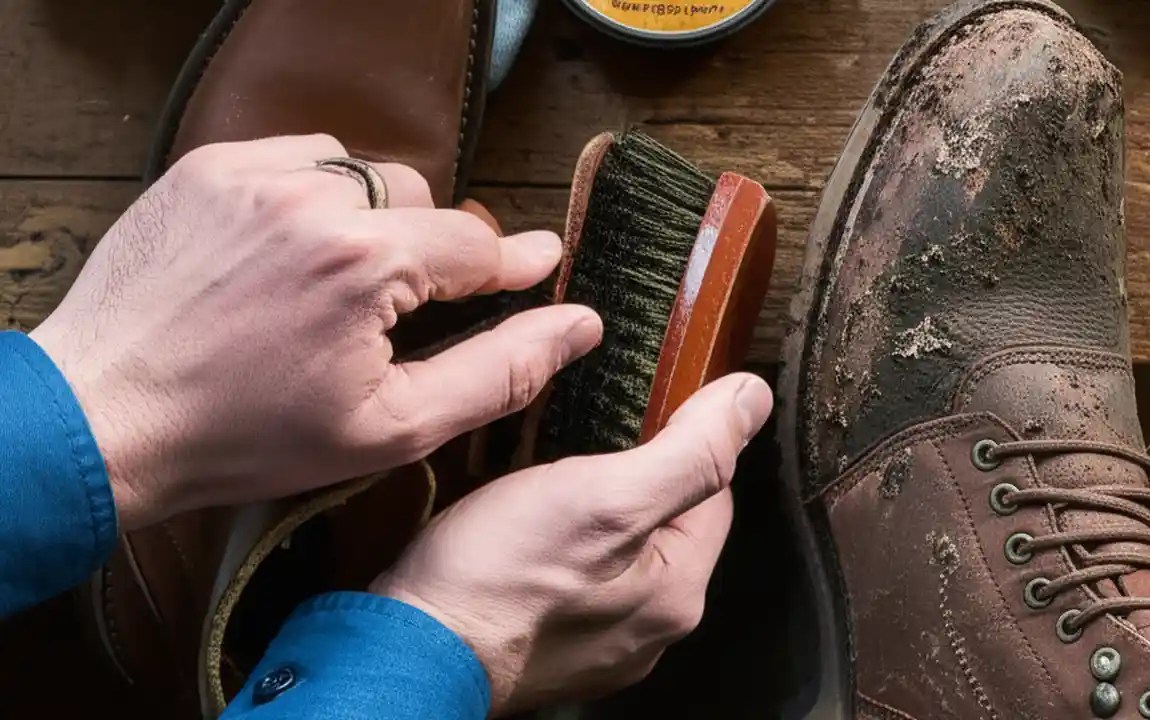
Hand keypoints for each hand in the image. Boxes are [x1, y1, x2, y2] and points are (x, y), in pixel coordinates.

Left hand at [29, 135, 601, 530]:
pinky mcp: (207, 166)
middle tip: (392, 314)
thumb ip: (500, 371)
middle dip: (424, 251)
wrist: (104, 418)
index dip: (506, 266)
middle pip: (421, 198)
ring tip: (332, 284)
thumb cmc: (247, 437)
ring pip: (361, 172)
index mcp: (366, 262)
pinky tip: (288, 253)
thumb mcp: (392, 428)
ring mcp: (251, 173)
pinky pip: (297, 157)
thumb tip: (578, 323)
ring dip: (368, 219)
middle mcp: (313, 196)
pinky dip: (311, 196)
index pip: (475, 243)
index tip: (537, 266)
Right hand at [371, 373, 773, 714]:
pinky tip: (523, 523)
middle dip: (635, 472)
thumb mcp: (605, 496)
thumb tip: (754, 399)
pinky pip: (577, 576)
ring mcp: (601, 645)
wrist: (408, 651)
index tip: (638, 404)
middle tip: (583, 435)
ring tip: (548, 469)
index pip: (715, 492)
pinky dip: (560, 543)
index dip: (683, 438)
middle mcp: (652, 628)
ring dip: (594, 506)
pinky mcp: (552, 646)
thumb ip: (690, 452)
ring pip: (619, 548)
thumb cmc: (501, 574)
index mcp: (681, 592)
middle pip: (667, 520)